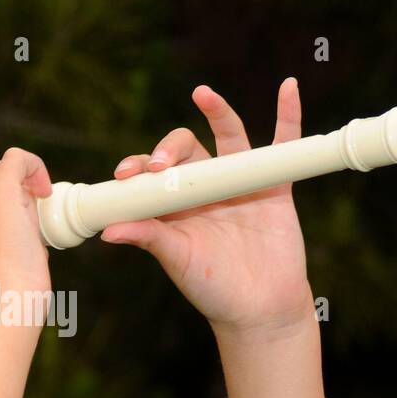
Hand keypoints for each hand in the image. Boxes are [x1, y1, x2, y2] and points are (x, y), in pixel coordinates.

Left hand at [101, 79, 314, 336]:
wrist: (260, 309)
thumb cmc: (213, 289)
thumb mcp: (178, 261)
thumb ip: (149, 239)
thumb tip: (108, 230)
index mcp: (174, 204)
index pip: (152, 171)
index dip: (139, 165)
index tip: (128, 174)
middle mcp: (204, 187)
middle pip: (186, 148)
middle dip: (170, 148)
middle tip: (161, 165)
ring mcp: (239, 182)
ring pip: (229, 137)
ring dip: (218, 112)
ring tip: (203, 94)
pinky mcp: (274, 186)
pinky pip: (283, 145)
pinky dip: (288, 115)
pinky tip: (288, 87)